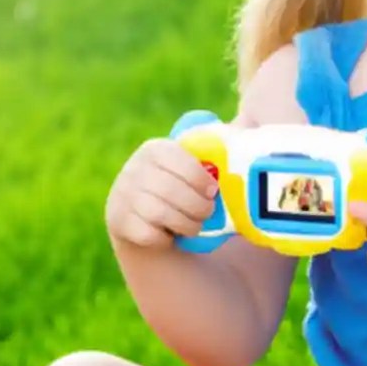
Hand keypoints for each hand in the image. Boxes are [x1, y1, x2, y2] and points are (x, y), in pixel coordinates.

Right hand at [104, 138, 218, 250]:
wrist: (145, 215)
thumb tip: (248, 127)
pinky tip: (170, 234)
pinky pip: (147, 233)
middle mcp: (134, 168)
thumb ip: (217, 148)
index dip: (202, 179)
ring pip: (160, 213)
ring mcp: (123, 194)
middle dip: (198, 206)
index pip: (182, 162)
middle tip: (208, 212)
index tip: (214, 190)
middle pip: (171, 190)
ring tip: (195, 225)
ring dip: (186, 224)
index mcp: (156, 149)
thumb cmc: (181, 185)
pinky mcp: (118, 221)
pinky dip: (165, 238)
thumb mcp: (193, 164)